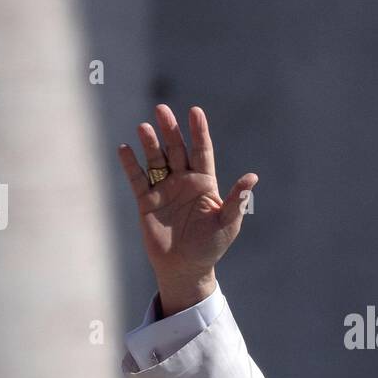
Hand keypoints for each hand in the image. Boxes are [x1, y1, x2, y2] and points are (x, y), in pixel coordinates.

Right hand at [116, 104, 257, 313]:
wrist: (185, 268)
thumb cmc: (211, 247)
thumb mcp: (227, 223)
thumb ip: (236, 199)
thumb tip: (252, 177)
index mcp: (204, 183)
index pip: (202, 150)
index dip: (199, 131)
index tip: (195, 112)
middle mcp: (183, 181)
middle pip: (176, 149)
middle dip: (170, 130)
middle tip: (162, 109)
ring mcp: (164, 190)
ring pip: (156, 160)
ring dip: (150, 143)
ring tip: (144, 127)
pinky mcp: (146, 201)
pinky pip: (137, 179)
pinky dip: (130, 164)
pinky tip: (124, 149)